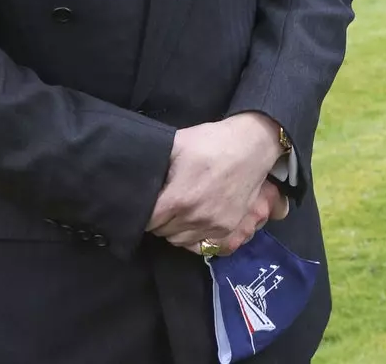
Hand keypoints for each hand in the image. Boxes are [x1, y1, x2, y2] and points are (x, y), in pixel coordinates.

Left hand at [147, 112, 284, 250]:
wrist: (252, 145)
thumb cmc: (211, 141)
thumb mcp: (176, 144)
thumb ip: (154, 165)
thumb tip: (133, 177)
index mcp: (178, 199)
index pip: (147, 222)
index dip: (143, 212)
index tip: (148, 202)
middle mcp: (195, 218)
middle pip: (161, 232)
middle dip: (159, 219)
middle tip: (165, 201)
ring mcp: (214, 225)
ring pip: (179, 240)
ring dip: (175, 228)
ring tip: (180, 209)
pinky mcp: (228, 228)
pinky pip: (201, 244)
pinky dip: (193, 235)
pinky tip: (194, 219)